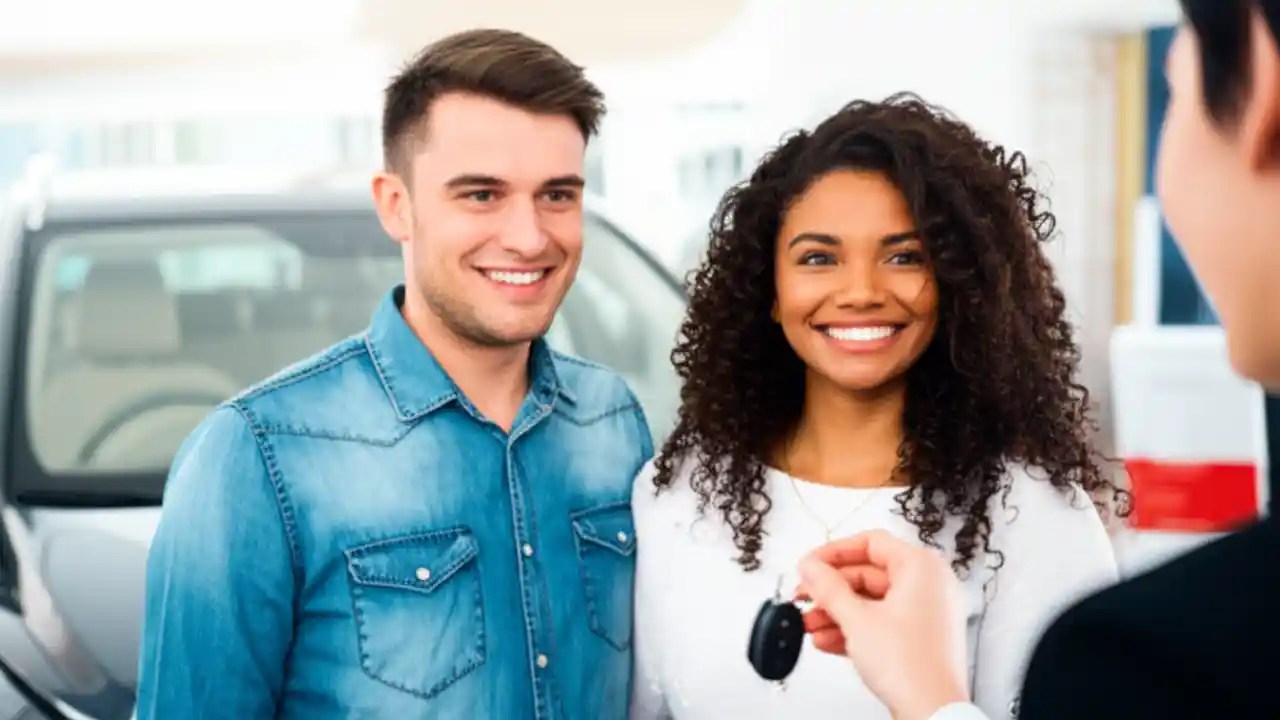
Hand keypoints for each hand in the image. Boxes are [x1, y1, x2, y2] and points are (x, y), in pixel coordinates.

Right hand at [796, 530, 969, 719]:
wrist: (933, 713)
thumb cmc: (913, 667)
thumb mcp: (858, 620)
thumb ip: (828, 588)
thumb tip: (810, 567)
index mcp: (922, 568)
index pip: (871, 543)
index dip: (834, 551)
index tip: (811, 563)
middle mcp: (929, 585)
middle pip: (868, 574)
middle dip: (831, 590)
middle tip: (805, 595)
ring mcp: (926, 613)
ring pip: (871, 601)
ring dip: (836, 612)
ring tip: (809, 623)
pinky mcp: (919, 638)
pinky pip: (881, 622)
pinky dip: (854, 628)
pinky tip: (827, 639)